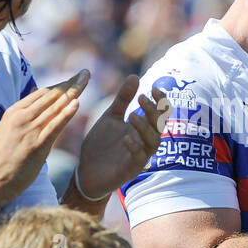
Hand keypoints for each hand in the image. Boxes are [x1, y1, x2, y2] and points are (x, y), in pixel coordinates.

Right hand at [0, 70, 86, 204]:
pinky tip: (77, 103)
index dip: (60, 85)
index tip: (74, 79)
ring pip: (54, 107)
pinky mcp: (37, 145)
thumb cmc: (1, 158)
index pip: (42, 93)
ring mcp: (29, 130)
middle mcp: (22, 117)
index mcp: (14, 112)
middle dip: (70, 83)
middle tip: (85, 73)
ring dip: (73, 92)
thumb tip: (34, 94)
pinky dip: (66, 113)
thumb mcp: (7, 129)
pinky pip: (54, 126)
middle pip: (51, 96)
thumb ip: (22, 113)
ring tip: (86, 79)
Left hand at [74, 76, 168, 199]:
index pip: (160, 113)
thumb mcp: (111, 117)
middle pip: (160, 126)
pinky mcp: (131, 170)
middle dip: (153, 112)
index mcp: (142, 128)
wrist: (86, 171)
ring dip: (145, 128)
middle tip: (141, 99)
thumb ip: (123, 99)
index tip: (154, 88)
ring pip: (153, 142)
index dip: (161, 101)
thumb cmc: (101, 145)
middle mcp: (144, 142)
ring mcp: (140, 156)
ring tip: (132, 115)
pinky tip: (125, 138)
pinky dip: (134, 147)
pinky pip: (139, 159)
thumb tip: (135, 76)